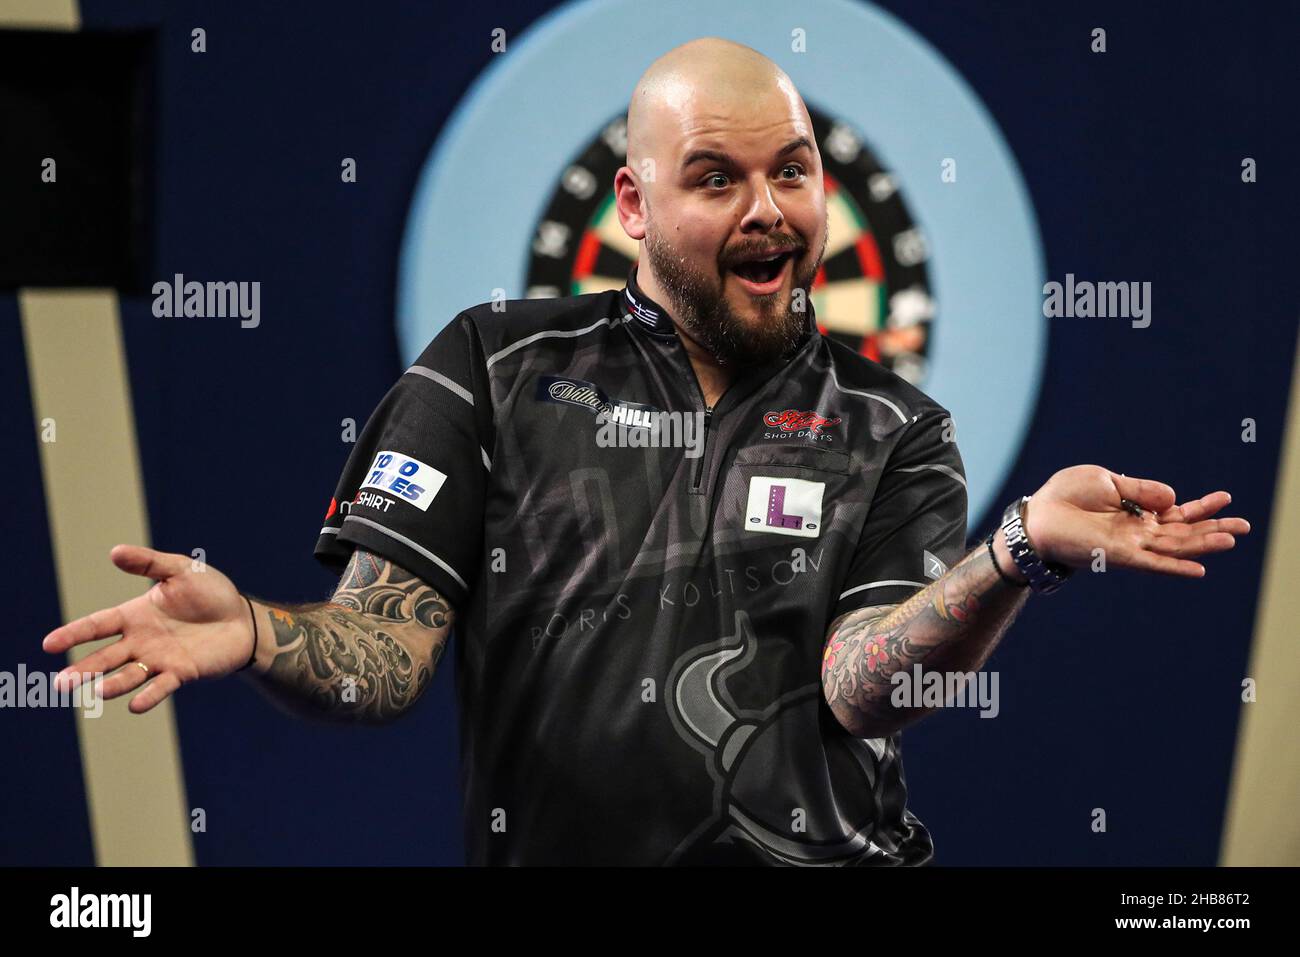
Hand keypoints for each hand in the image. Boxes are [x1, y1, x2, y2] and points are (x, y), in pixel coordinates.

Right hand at [42, 545, 256, 712]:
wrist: (243, 618)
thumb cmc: (210, 592)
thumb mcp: (181, 570)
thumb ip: (149, 564)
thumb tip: (115, 552)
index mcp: (134, 616)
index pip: (98, 625)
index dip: (74, 634)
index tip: (49, 644)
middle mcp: (141, 641)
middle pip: (105, 658)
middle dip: (83, 670)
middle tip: (60, 685)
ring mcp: (159, 659)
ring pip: (128, 675)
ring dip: (111, 685)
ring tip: (95, 693)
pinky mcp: (181, 672)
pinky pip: (161, 686)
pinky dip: (148, 696)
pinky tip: (134, 704)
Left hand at [1022, 466, 1250, 576]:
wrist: (1037, 515)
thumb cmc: (1065, 497)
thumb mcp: (1107, 481)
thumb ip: (1142, 489)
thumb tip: (1173, 497)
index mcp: (1136, 513)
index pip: (1177, 513)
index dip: (1201, 507)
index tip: (1226, 498)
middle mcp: (1138, 532)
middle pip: (1183, 533)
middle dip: (1214, 528)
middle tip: (1245, 525)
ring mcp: (1130, 545)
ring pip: (1175, 548)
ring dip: (1203, 545)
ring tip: (1231, 539)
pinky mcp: (1118, 556)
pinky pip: (1152, 563)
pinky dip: (1175, 566)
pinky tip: (1199, 569)